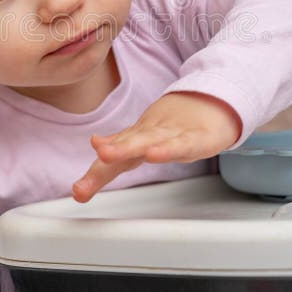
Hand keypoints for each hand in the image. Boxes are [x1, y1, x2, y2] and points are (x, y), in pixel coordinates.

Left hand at [71, 91, 241, 202]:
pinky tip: (156, 154)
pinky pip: (183, 144)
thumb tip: (95, 145)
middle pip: (128, 145)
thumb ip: (121, 144)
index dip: (96, 174)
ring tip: (108, 154)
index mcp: (139, 137)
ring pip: (150, 141)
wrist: (212, 101)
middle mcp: (152, 134)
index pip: (115, 157)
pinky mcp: (199, 138)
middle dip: (109, 154)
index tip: (79, 191)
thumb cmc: (175, 123)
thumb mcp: (146, 135)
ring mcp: (174, 134)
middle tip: (91, 158)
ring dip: (128, 147)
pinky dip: (169, 148)